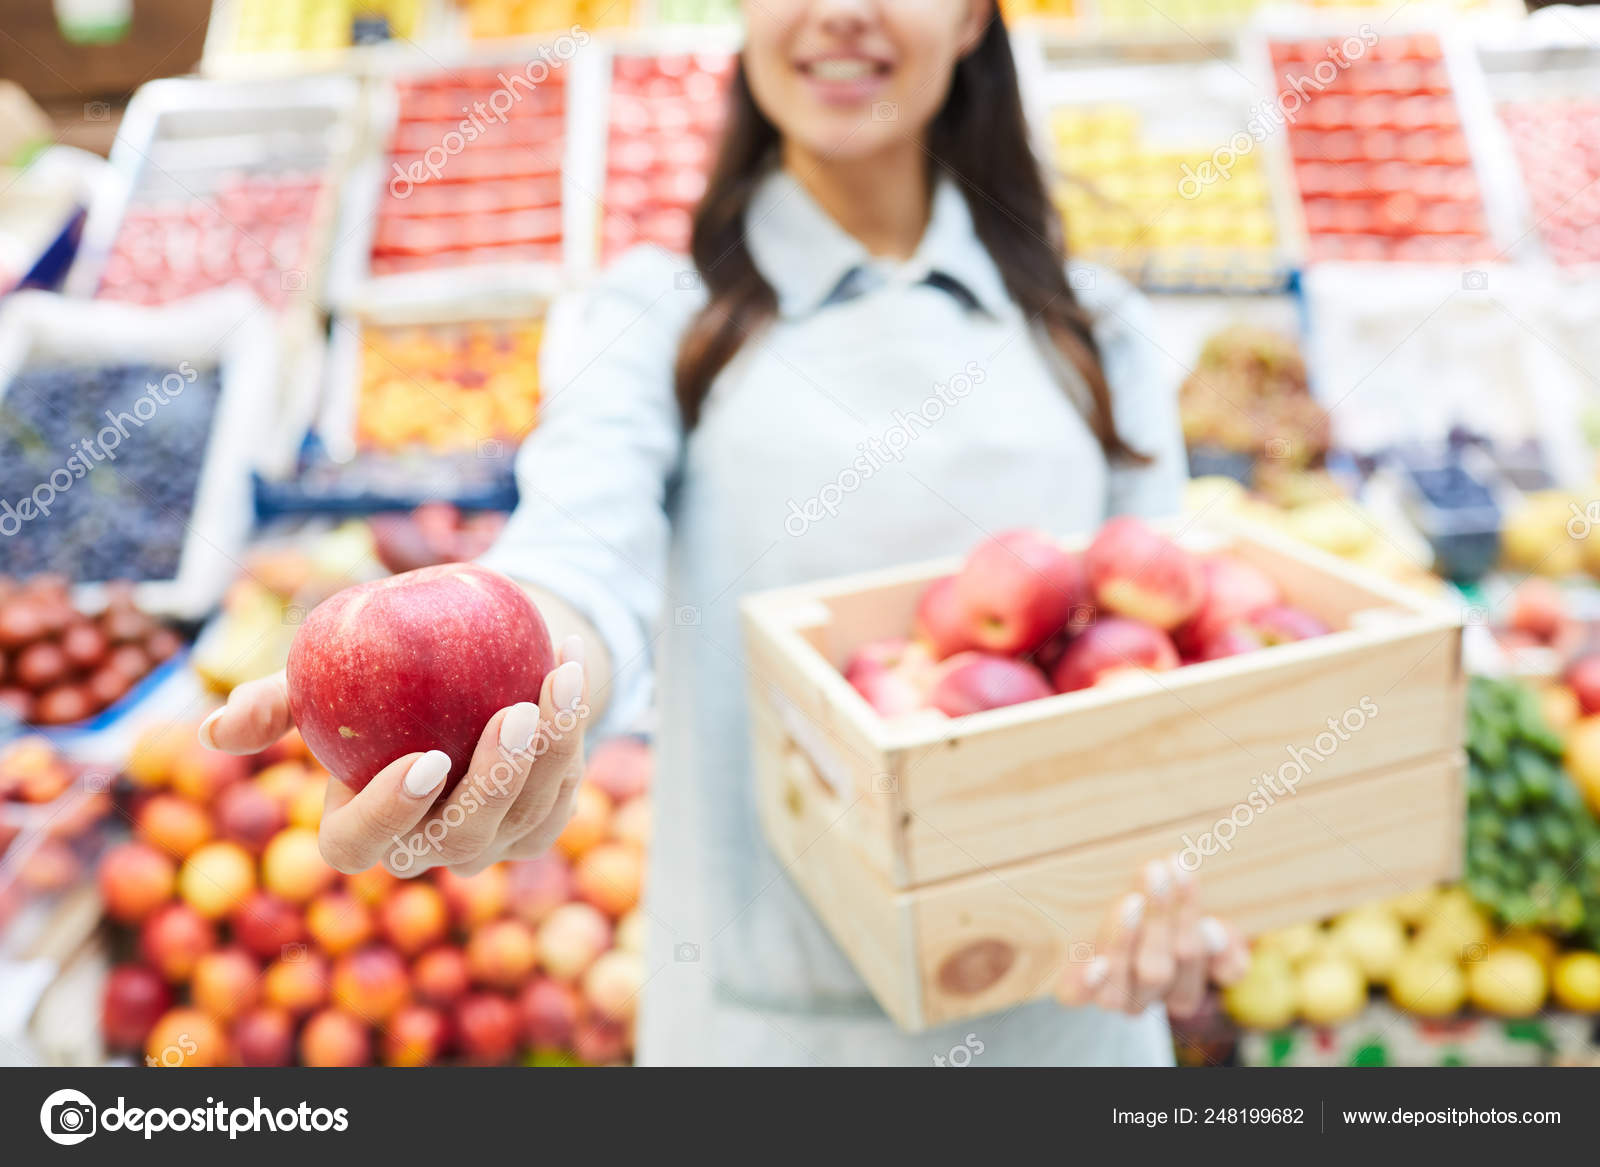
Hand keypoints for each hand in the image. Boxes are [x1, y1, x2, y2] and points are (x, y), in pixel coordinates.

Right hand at [198, 636, 589, 877]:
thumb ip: (277, 702)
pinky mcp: (542, 821)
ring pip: (525, 816)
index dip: (389, 815)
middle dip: (494, 780)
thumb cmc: (376, 672)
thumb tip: (216, 730)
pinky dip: (575, 724)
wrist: (460, 660)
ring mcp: (490, 842)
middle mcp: (426, 847)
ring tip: (559, 675)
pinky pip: (563, 788)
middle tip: (515, 713)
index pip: (360, 847)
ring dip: (551, 745)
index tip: (424, 759)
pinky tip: (573, 659)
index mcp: (361, 826)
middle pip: (459, 840)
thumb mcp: (324, 676)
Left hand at [1056, 855, 1248, 1017]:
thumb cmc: (1158, 920)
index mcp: (1180, 989)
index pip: (1192, 958)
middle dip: (1160, 918)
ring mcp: (1110, 996)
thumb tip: (1218, 938)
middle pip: (1159, 969)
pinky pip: (1077, 995)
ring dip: (1127, 938)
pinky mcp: (1074, 989)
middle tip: (1155, 872)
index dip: (1188, 915)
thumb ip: (1223, 940)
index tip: (1184, 872)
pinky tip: (1096, 964)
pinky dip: (1087, 981)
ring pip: (1122, 977)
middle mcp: (1146, 997)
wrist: (1092, 927)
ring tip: (1131, 901)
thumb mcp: (1198, 927)